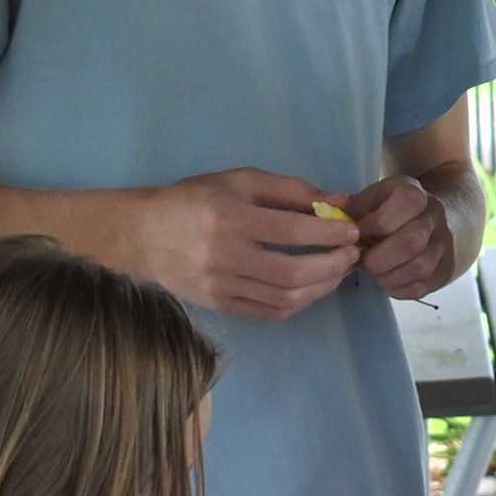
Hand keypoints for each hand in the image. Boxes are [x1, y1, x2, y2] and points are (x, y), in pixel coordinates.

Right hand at [124, 169, 361, 320]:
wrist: (143, 236)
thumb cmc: (195, 200)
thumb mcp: (239, 181)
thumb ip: (289, 190)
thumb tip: (337, 201)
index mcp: (230, 219)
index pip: (291, 231)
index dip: (328, 233)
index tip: (351, 230)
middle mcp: (224, 257)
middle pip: (292, 273)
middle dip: (332, 265)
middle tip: (352, 254)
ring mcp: (221, 287)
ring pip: (284, 299)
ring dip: (321, 288)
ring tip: (338, 271)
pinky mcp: (219, 306)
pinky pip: (269, 313)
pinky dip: (298, 304)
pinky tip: (312, 289)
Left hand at [345, 174, 451, 299]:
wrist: (442, 218)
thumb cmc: (393, 210)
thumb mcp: (373, 198)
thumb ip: (349, 209)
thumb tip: (323, 218)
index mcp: (414, 193)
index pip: (403, 204)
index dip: (374, 224)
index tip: (356, 235)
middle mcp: (435, 217)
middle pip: (412, 241)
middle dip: (379, 258)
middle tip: (364, 262)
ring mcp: (444, 244)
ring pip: (420, 268)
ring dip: (389, 277)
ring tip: (376, 273)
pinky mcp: (446, 269)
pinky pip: (423, 287)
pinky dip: (399, 289)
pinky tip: (389, 281)